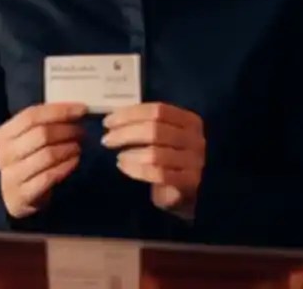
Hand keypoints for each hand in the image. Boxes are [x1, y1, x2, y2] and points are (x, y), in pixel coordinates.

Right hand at [0, 103, 86, 219]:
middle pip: (40, 134)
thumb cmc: (26, 162)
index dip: (59, 111)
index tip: (82, 110)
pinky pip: (49, 176)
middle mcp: (3, 155)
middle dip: (66, 130)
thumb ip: (45, 125)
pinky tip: (74, 161)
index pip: (31, 116)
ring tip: (79, 146)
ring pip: (47, 155)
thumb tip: (76, 111)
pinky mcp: (22, 195)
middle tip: (82, 132)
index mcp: (2, 135)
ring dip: (69, 148)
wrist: (15, 198)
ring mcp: (10, 176)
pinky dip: (66, 166)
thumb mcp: (27, 141)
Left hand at [102, 103, 205, 220]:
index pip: (157, 110)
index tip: (107, 122)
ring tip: (118, 156)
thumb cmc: (169, 158)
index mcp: (189, 120)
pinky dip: (136, 170)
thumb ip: (145, 124)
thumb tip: (113, 118)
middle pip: (154, 130)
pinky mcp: (189, 182)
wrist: (186, 191)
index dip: (129, 114)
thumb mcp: (163, 136)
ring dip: (130, 154)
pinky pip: (158, 174)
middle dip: (125, 133)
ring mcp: (194, 161)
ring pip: (155, 154)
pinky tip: (124, 167)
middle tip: (106, 140)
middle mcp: (195, 138)